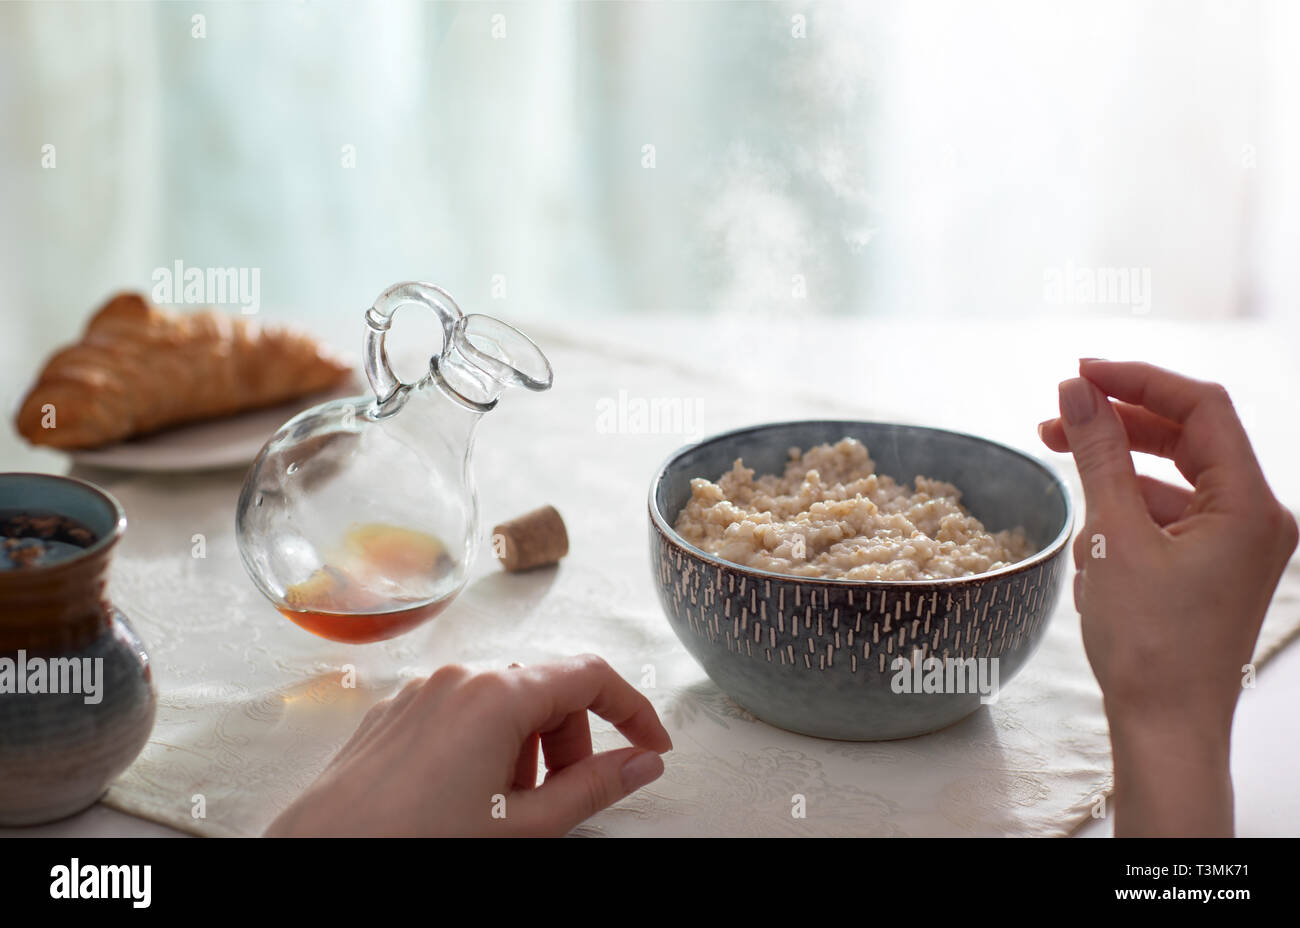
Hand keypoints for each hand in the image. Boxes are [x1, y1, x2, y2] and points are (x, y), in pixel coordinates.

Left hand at [265, 654, 672, 836]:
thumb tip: (643, 762)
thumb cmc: (420, 847)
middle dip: (569, 740)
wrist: (322, 861)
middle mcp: (458, 677)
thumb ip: (594, 788)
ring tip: (506, 808)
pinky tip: (468, 797)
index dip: (632, 710)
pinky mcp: (393, 710)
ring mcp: (420, 690)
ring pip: (501, 700)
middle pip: (545, 688)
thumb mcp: (525, 828)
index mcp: (497, 695)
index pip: (591, 676)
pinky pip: (458, 710)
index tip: (652, 747)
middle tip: (563, 800)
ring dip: (525, 747)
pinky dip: (483, 744)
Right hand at [1039, 360, 1296, 836]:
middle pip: (1188, 437)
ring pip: (1174, 476)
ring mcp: (1238, 545)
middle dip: (1119, 422)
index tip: (1080, 372)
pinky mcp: (1214, 567)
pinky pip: (1171, 514)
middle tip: (1056, 415)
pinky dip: (1127, 509)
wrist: (1165, 728)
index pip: (1201, 408)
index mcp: (1250, 505)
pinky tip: (1086, 533)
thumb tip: (1077, 391)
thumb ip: (1097, 453)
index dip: (1138, 380)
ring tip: (1059, 466)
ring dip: (1116, 466)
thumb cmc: (1147, 643)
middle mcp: (1256, 518)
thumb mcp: (1113, 536)